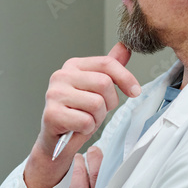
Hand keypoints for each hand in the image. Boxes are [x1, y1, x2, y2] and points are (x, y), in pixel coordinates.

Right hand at [24, 43, 139, 187]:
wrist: (57, 141)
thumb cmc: (77, 113)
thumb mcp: (96, 89)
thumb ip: (109, 69)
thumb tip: (124, 47)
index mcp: (73, 66)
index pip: (106, 63)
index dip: (126, 77)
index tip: (135, 91)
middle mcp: (60, 76)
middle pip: (104, 83)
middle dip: (109, 103)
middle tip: (98, 112)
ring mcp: (54, 94)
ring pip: (97, 104)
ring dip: (98, 118)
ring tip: (86, 119)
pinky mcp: (52, 114)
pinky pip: (86, 121)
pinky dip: (87, 129)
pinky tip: (77, 128)